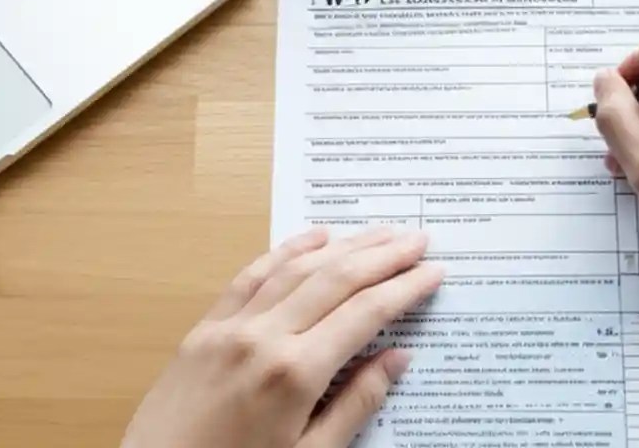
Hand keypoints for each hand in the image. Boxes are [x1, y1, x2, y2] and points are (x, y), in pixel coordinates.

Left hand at [121, 226, 443, 447]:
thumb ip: (355, 406)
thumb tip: (398, 360)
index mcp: (295, 374)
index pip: (365, 315)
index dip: (404, 289)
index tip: (434, 272)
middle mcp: (264, 338)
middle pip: (337, 280)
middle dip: (383, 256)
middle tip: (417, 237)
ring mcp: (230, 328)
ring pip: (297, 269)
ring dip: (343, 246)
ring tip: (379, 233)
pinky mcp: (204, 329)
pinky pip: (251, 276)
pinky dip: (285, 251)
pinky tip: (312, 238)